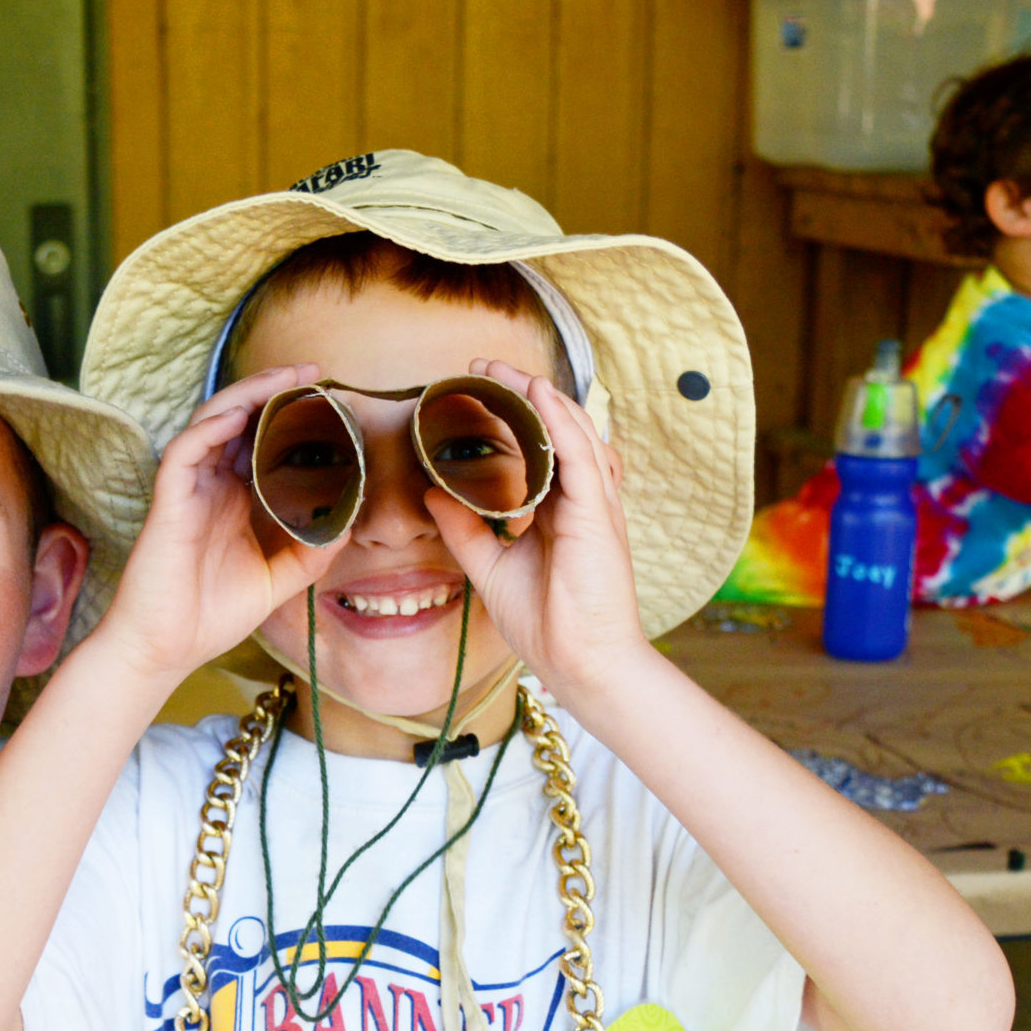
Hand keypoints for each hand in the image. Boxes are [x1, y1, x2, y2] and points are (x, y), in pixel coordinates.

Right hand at [89, 365, 344, 680]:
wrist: (165, 650)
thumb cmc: (209, 617)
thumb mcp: (275, 582)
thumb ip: (309, 554)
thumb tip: (348, 525)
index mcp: (234, 499)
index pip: (261, 441)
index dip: (289, 415)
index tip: (328, 398)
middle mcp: (211, 486)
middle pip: (239, 419)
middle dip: (273, 389)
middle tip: (313, 371)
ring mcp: (188, 490)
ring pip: (212, 421)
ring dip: (247, 394)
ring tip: (284, 378)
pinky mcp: (168, 501)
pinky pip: (184, 450)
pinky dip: (210, 427)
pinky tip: (240, 414)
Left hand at [423, 360, 647, 696]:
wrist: (581, 664)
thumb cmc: (548, 625)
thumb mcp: (491, 568)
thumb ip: (466, 530)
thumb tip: (432, 494)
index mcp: (560, 512)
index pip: (538, 449)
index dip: (512, 417)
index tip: (476, 392)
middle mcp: (581, 501)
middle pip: (555, 430)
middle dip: (521, 394)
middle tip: (481, 367)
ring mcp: (594, 505)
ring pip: (571, 432)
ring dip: (538, 395)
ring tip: (502, 369)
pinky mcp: (598, 514)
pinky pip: (581, 454)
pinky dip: (560, 419)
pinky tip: (539, 393)